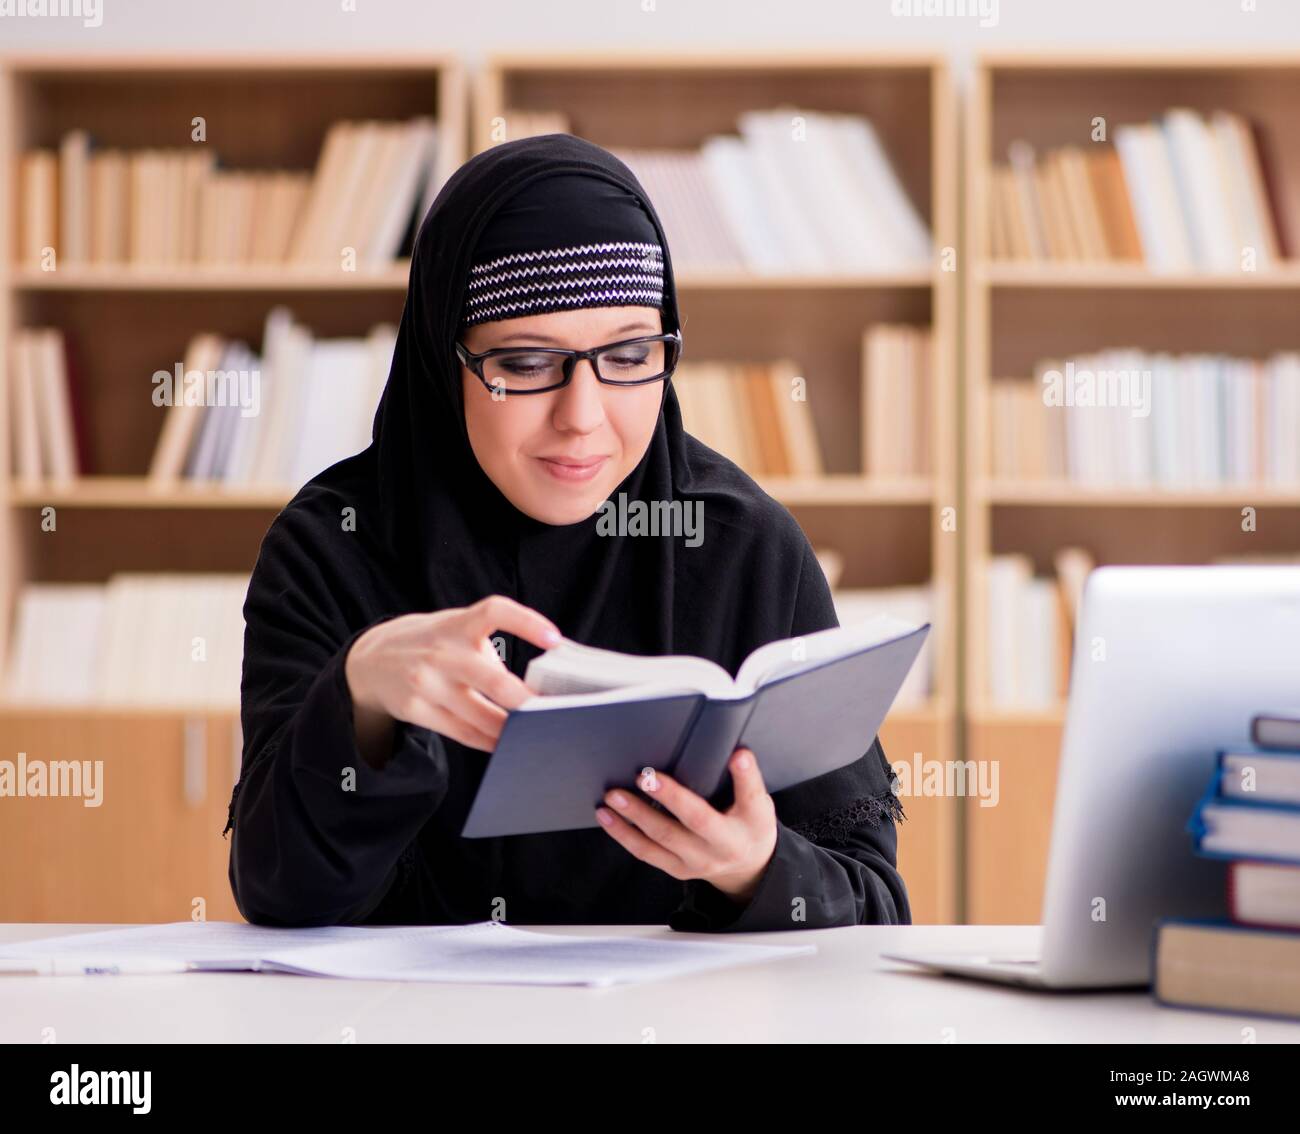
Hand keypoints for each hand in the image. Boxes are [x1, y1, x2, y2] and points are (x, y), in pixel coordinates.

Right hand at [345, 594, 559, 757]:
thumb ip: (488, 647)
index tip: (555, 638)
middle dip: (524, 701)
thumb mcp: (455, 628)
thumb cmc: (431, 641)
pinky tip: (502, 742)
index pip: (495, 612)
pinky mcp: (415, 709)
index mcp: (457, 624)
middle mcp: (442, 652)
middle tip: (551, 712)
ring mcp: (426, 682)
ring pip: (479, 715)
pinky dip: (487, 740)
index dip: (527, 622)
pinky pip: (461, 732)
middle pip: (492, 679)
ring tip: (531, 733)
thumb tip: (531, 684)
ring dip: (510, 729)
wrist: (371, 659)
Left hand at [594, 747, 777, 904]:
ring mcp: (698, 861)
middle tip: (645, 776)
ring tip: (614, 796)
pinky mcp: (678, 868)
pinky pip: (647, 852)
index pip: (751, 797)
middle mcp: (724, 845)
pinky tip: (607, 816)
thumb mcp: (758, 802)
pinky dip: (624, 834)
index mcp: (752, 823)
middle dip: (670, 798)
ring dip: (635, 816)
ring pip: (663, 838)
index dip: (745, 776)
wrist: (748, 868)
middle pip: (696, 820)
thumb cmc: (750, 824)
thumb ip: (746, 780)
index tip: (737, 755)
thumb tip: (736, 751)